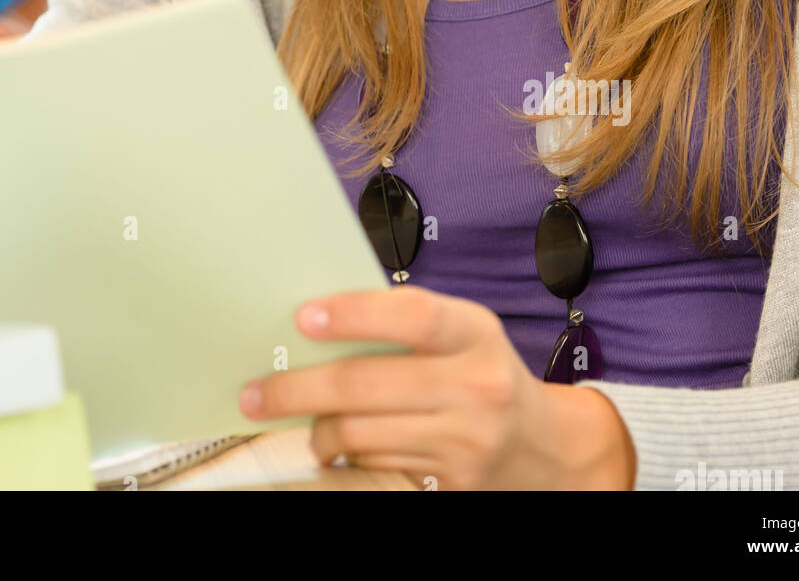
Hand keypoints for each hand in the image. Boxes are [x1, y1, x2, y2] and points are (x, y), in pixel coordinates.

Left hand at [238, 286, 635, 489]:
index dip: (355, 314)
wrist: (543, 448)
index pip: (411, 314)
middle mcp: (474, 386)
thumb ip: (406, 323)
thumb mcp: (463, 332)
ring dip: (318, 431)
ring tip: (304, 423)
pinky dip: (348, 460)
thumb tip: (317, 321)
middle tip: (254, 393)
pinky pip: (376, 470)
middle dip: (297, 389)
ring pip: (360, 435)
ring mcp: (463, 441)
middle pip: (366, 385)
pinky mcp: (451, 484)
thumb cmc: (482, 371)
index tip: (304, 317)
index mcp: (474, 332)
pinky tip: (339, 451)